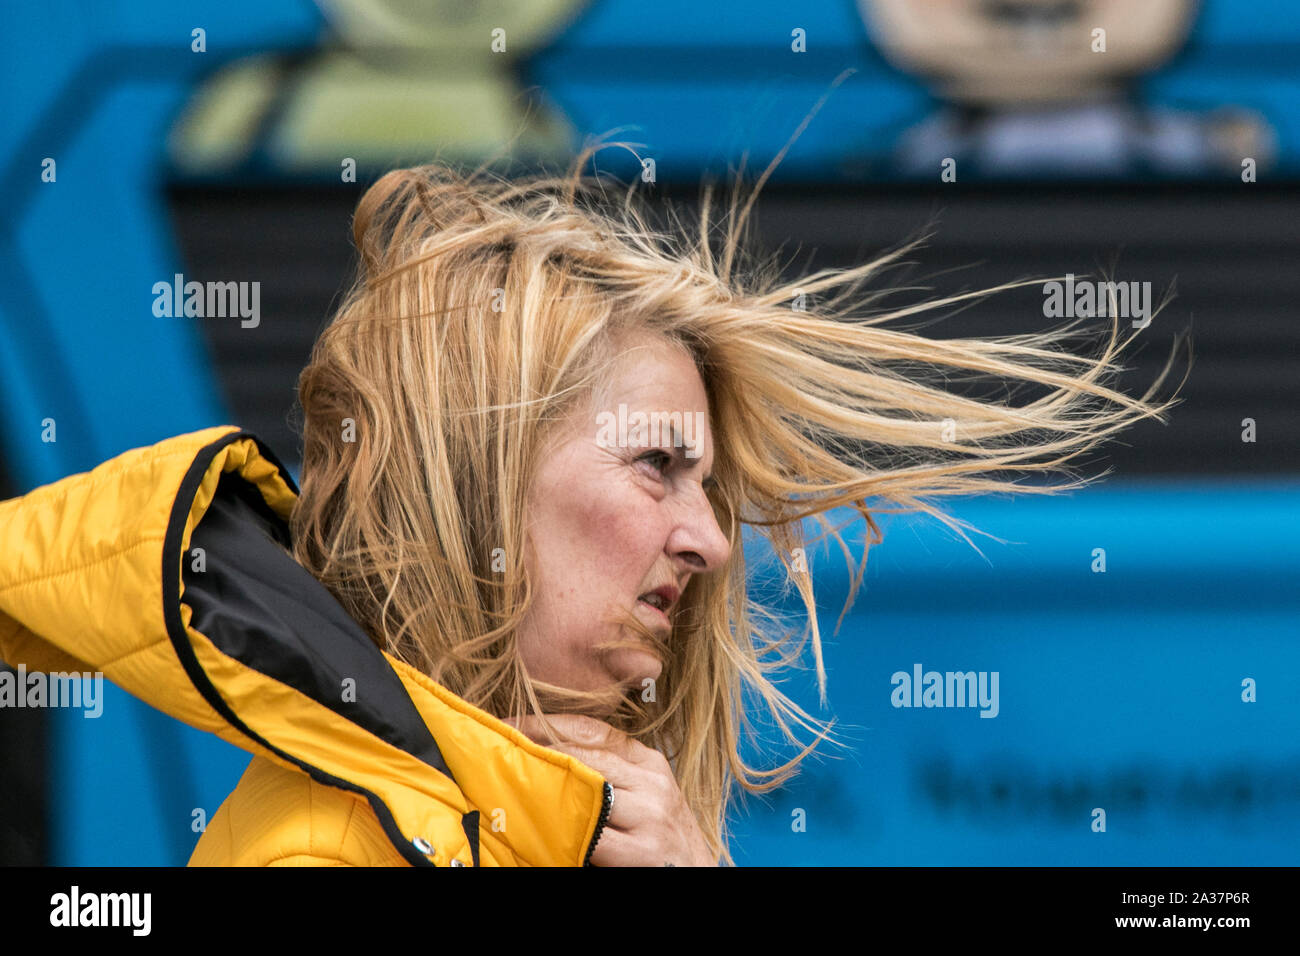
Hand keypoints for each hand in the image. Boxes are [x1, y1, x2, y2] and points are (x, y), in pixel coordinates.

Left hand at [505, 713, 717, 866]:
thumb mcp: (645, 795)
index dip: (548, 723)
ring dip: (545, 786)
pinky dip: (562, 830)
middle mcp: (652, 782)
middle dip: (539, 750)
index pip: (594, 730)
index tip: (511, 723)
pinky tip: (538, 825)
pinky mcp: (644, 851)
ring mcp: (650, 815)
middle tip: (500, 749)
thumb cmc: (659, 838)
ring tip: (510, 780)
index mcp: (650, 762)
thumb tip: (553, 756)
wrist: (695, 875)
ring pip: (586, 790)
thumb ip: (613, 774)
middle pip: (584, 755)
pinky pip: (591, 835)